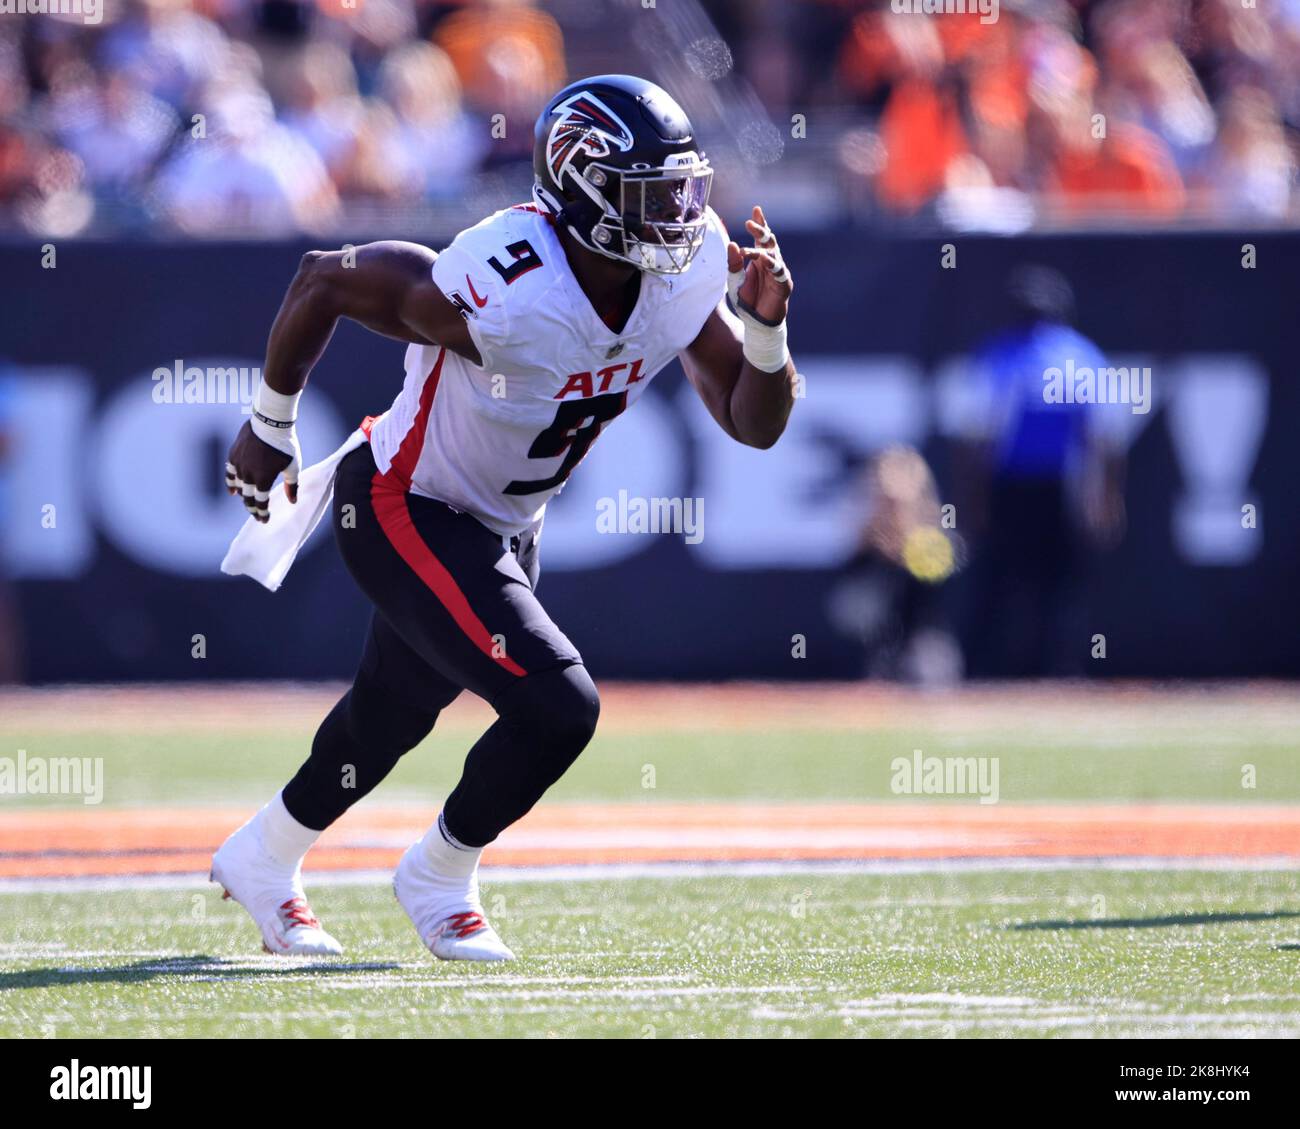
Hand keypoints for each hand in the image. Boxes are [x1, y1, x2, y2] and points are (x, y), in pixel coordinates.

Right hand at [225, 419, 298, 523]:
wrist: (271, 423)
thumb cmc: (286, 445)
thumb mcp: (293, 467)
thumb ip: (291, 485)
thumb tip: (292, 501)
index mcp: (263, 479)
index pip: (260, 502)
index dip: (262, 513)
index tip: (264, 520)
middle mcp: (248, 474)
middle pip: (247, 497)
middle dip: (251, 508)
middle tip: (255, 514)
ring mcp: (239, 464)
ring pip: (237, 485)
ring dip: (241, 494)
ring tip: (243, 499)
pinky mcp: (233, 454)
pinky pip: (229, 472)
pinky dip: (230, 482)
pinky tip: (233, 489)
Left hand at [727, 205, 792, 324]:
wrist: (757, 323)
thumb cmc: (748, 301)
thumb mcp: (735, 281)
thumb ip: (733, 264)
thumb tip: (731, 244)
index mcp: (760, 259)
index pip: (761, 238)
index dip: (760, 223)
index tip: (756, 209)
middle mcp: (771, 263)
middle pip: (769, 241)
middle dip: (761, 230)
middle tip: (750, 222)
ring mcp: (779, 273)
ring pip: (774, 254)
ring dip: (762, 245)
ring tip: (752, 237)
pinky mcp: (784, 285)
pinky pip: (779, 271)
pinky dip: (772, 264)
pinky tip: (763, 258)